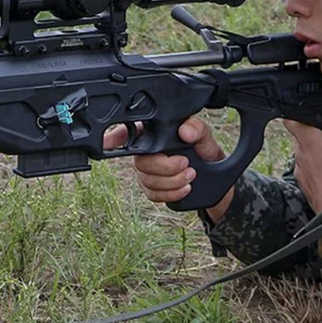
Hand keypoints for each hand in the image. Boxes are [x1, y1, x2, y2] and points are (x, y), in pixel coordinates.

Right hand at [105, 118, 234, 220]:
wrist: (214, 176)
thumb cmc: (203, 150)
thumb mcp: (204, 135)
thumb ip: (196, 128)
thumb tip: (185, 131)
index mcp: (154, 133)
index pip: (127, 132)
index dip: (114, 137)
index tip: (107, 143)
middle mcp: (145, 151)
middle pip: (140, 162)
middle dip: (165, 167)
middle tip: (185, 164)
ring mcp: (147, 171)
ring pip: (146, 180)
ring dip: (172, 181)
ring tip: (190, 176)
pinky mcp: (151, 188)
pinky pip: (152, 194)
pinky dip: (170, 194)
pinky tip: (184, 188)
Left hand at [286, 99, 321, 213]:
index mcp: (307, 138)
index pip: (291, 117)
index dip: (299, 111)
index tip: (312, 110)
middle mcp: (298, 151)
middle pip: (301, 133)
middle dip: (315, 131)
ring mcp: (299, 168)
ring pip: (305, 150)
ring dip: (318, 148)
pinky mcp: (303, 181)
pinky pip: (308, 166)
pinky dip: (318, 164)